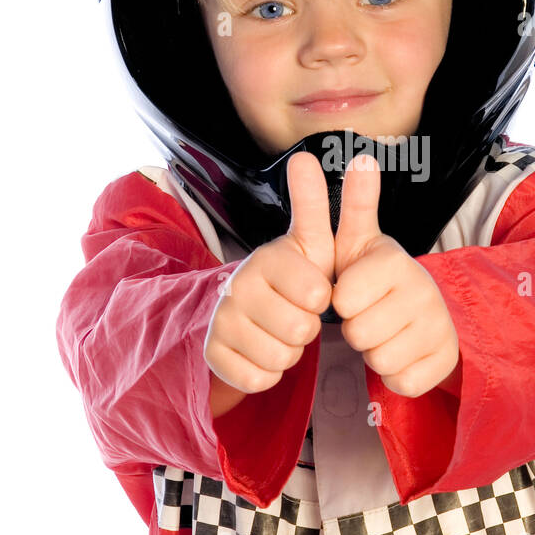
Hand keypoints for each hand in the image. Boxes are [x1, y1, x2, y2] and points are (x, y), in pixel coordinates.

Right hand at [204, 150, 334, 394]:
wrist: (248, 310)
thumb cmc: (293, 276)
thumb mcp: (313, 242)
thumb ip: (317, 204)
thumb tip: (318, 155)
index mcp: (267, 257)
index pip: (317, 294)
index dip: (322, 299)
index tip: (314, 290)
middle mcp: (237, 285)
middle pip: (299, 330)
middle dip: (307, 329)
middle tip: (296, 313)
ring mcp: (220, 321)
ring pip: (280, 358)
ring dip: (289, 352)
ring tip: (280, 330)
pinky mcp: (212, 355)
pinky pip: (258, 379)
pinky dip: (268, 372)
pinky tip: (262, 350)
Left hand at [331, 153, 459, 397]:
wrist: (425, 314)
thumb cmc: (376, 278)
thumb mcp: (358, 241)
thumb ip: (355, 203)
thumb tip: (361, 156)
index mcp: (397, 261)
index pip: (345, 300)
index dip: (341, 302)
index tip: (353, 291)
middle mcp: (424, 291)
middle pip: (359, 334)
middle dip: (356, 329)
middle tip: (370, 313)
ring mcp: (439, 329)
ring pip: (380, 360)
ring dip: (374, 352)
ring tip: (385, 331)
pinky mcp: (444, 363)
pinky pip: (401, 382)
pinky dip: (395, 374)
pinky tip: (403, 352)